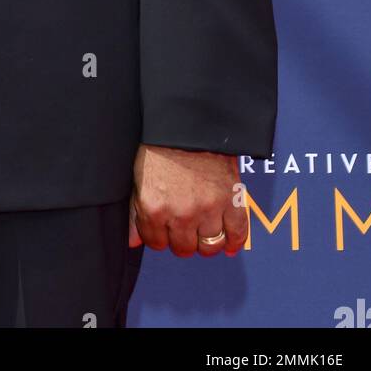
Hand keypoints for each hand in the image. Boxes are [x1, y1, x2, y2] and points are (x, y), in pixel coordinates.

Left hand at [128, 143, 247, 256]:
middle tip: (183, 225)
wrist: (186, 122)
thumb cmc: (159, 146)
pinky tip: (229, 244)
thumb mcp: (138, 177)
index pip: (156, 243)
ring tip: (203, 230)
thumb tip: (133, 242)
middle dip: (182, 239)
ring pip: (209, 247)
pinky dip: (234, 242)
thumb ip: (135, 212)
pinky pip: (237, 234)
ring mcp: (208, 209)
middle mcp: (181, 214)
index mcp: (154, 208)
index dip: (160, 234)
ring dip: (206, 242)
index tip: (164, 225)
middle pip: (184, 248)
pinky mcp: (231, 200)